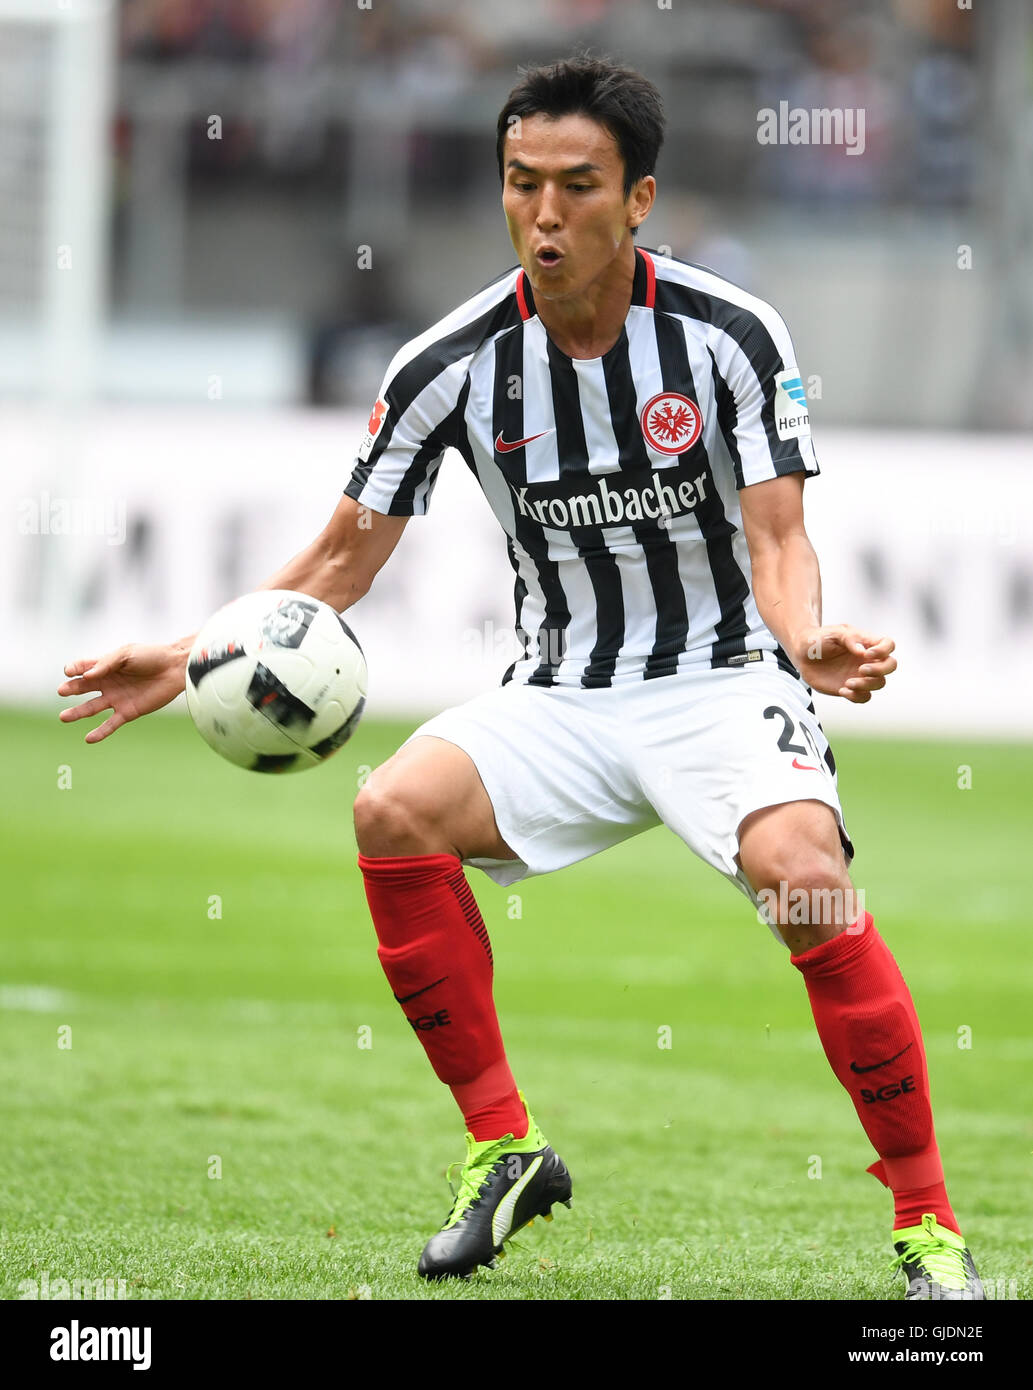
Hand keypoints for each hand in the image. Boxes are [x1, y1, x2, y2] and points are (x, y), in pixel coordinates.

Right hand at [58, 642, 190, 741]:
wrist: (174, 669)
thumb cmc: (151, 656)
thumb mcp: (126, 654)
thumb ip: (106, 663)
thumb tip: (86, 676)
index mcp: (105, 666)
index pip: (82, 668)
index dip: (74, 669)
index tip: (69, 671)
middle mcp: (108, 683)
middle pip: (83, 688)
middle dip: (71, 689)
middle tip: (62, 691)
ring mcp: (116, 698)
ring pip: (92, 708)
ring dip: (77, 713)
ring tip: (64, 717)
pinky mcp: (128, 712)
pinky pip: (111, 724)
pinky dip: (100, 732)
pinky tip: (88, 739)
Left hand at [791, 625, 895, 702]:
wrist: (802, 654)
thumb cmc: (818, 639)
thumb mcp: (833, 633)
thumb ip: (849, 639)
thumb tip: (863, 652)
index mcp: (866, 643)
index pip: (888, 644)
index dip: (884, 650)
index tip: (867, 653)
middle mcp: (867, 659)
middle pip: (890, 666)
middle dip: (880, 670)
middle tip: (861, 670)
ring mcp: (860, 674)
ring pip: (879, 684)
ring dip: (867, 685)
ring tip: (848, 682)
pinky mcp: (850, 687)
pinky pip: (863, 697)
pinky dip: (856, 696)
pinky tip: (842, 690)